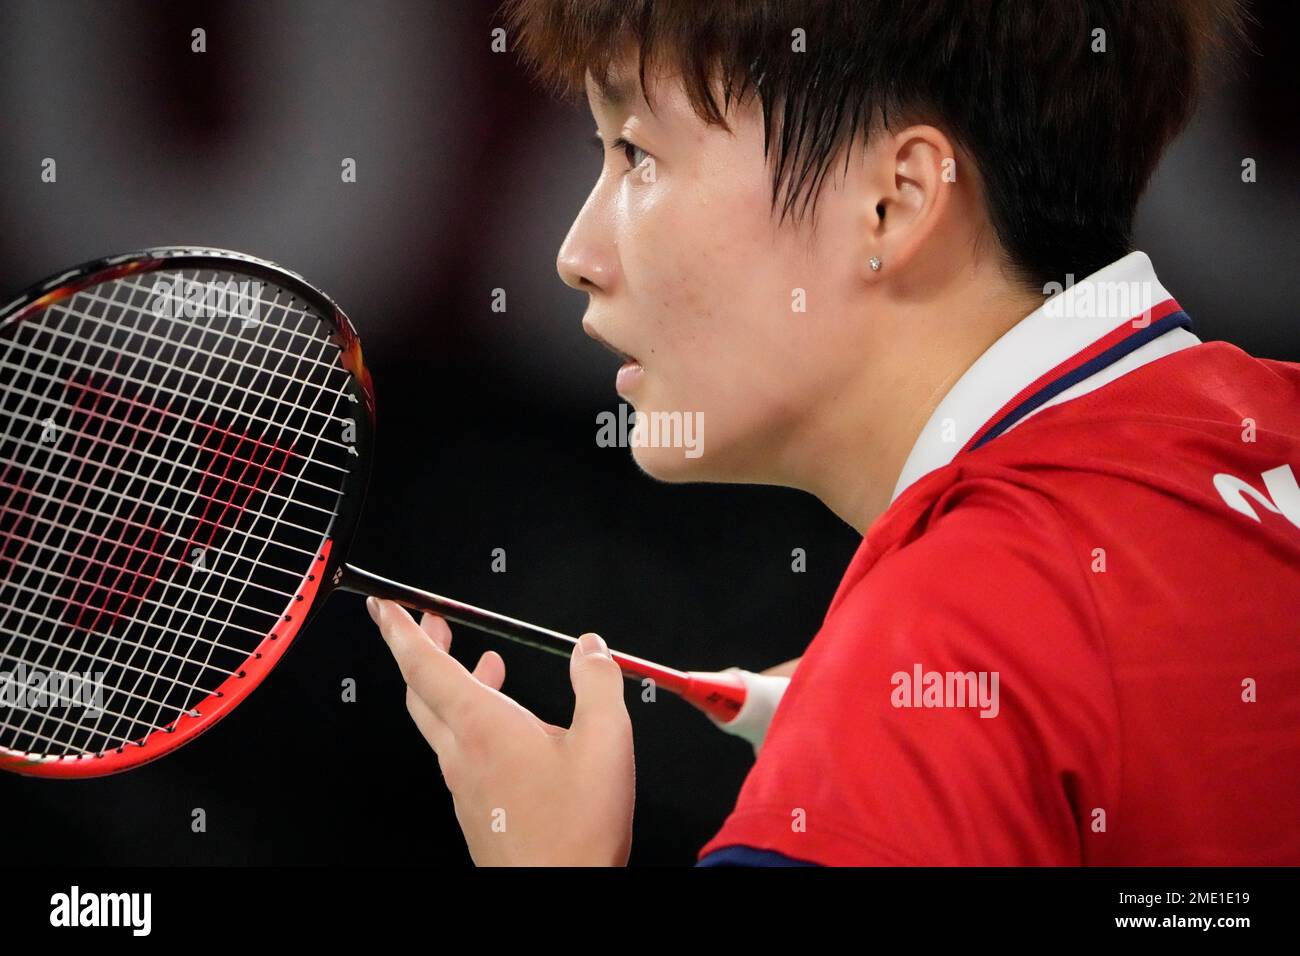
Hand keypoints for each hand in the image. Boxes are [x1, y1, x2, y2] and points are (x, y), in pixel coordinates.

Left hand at [367, 597, 634, 865]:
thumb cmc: (575, 832)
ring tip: (488, 665)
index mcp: (484, 728)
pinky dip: (474, 721)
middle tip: (431, 622)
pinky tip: (511, 726)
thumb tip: (590, 649)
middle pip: (423, 692)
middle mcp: (464, 755)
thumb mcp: (606, 742)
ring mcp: (465, 785)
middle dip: (422, 650)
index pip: (426, 668)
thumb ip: (597, 685)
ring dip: (456, 685)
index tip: (384, 607)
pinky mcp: (477, 809)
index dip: (400, 632)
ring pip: (442, 723)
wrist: (560, 894)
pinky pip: (462, 752)